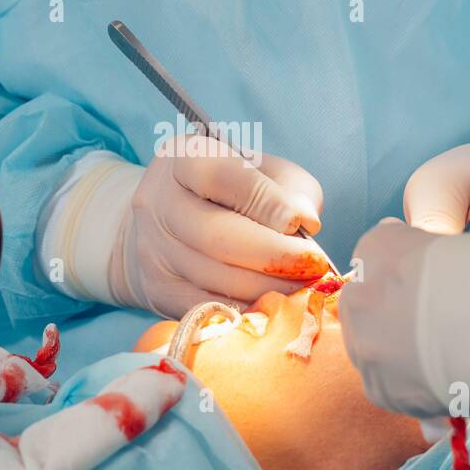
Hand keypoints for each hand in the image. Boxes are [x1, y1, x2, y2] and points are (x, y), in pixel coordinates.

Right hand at [109, 134, 328, 317]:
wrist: (167, 223)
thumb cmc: (229, 192)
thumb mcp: (262, 171)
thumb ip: (289, 188)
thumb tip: (306, 224)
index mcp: (184, 158)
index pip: (224, 179)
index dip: (270, 204)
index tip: (307, 224)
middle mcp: (158, 203)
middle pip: (218, 236)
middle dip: (275, 256)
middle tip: (316, 266)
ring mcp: (153, 250)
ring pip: (216, 279)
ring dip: (269, 289)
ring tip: (304, 288)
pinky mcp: (158, 290)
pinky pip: (209, 309)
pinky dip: (248, 311)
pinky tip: (273, 307)